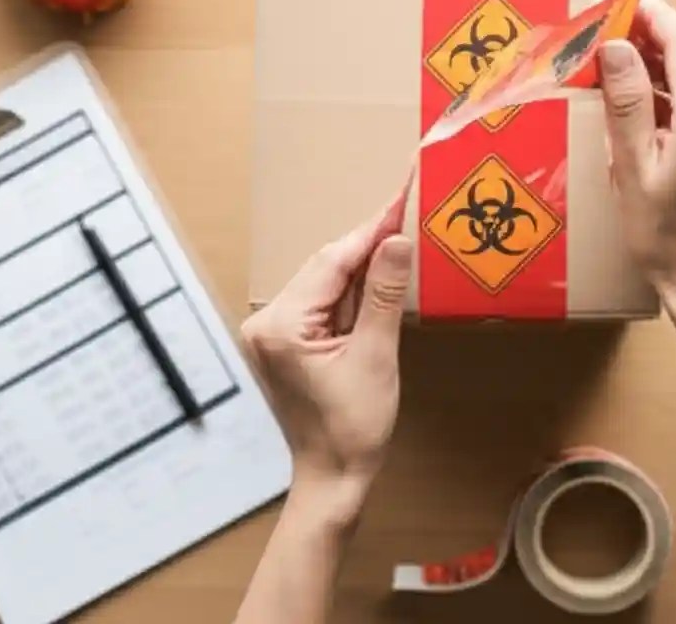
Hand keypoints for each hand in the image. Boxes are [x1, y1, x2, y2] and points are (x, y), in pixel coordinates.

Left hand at [241, 193, 412, 513]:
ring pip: (325, 283)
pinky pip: (323, 304)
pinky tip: (380, 278)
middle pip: (326, 268)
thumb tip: (397, 242)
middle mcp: (267, 322)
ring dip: (362, 267)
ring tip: (401, 238)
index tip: (401, 199)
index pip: (333, 262)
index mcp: (282, 325)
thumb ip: (383, 295)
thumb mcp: (376, 357)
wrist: (333, 477)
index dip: (371, 229)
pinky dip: (352, 292)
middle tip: (408, 212)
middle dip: (368, 244)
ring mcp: (272, 333)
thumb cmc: (353, 428)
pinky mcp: (285, 343)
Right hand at [598, 0, 675, 301]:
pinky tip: (641, 93)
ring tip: (618, 60)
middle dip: (656, 28)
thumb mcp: (632, 168)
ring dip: (665, 51)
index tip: (612, 7)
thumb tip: (616, 46)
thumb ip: (626, 103)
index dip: (649, 15)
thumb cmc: (662, 235)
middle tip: (610, 31)